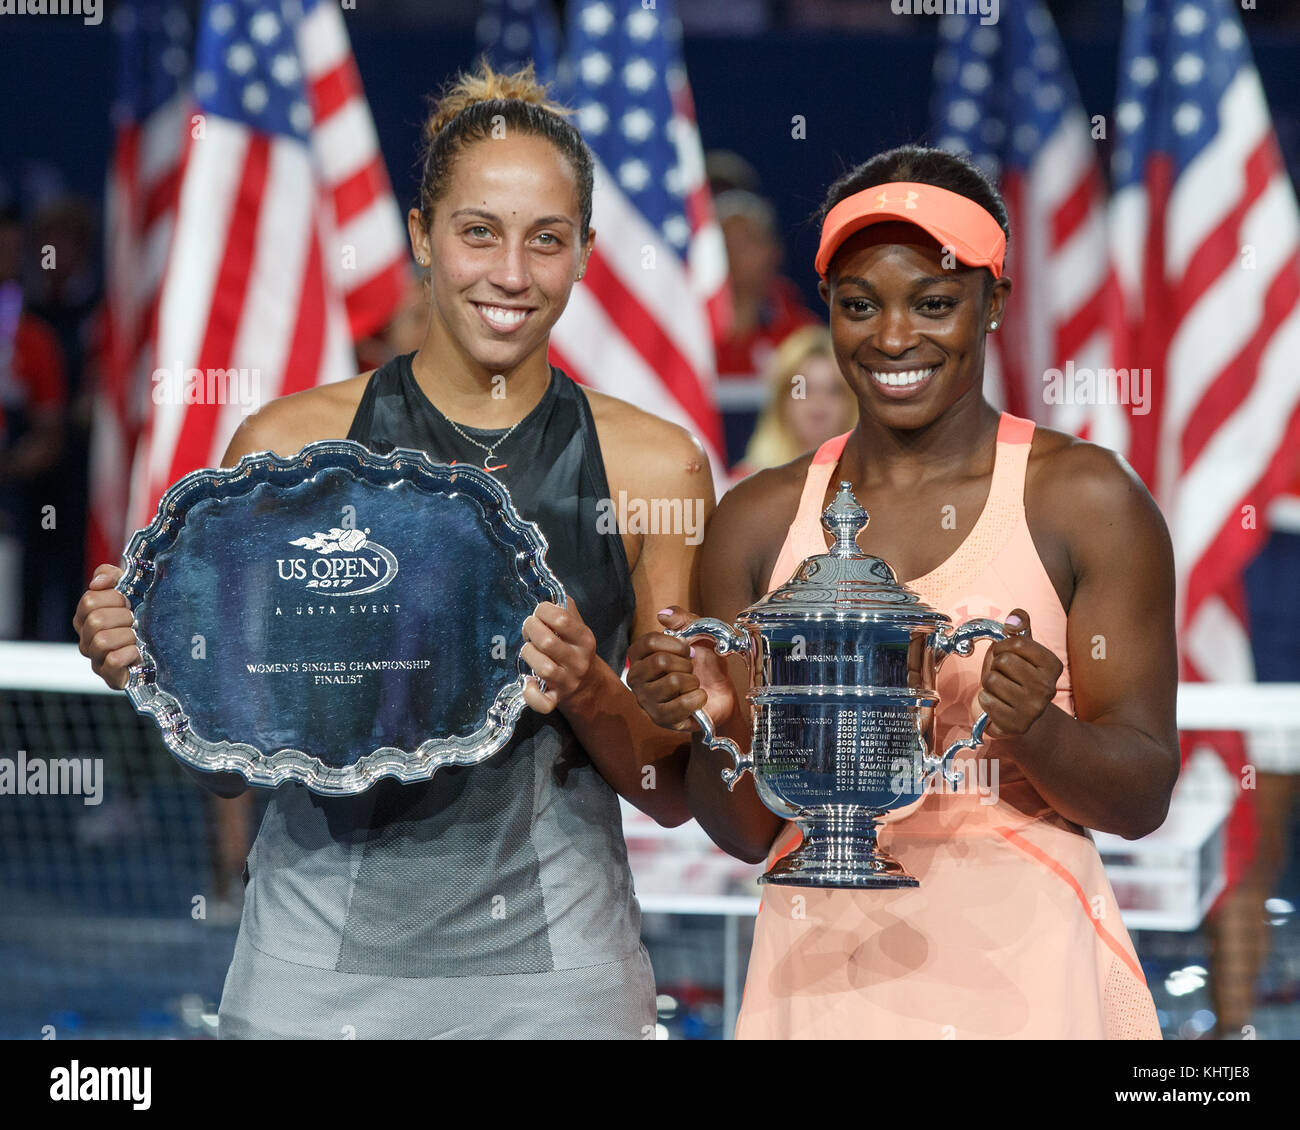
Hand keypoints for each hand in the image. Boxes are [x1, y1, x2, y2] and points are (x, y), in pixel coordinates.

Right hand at [72, 563, 139, 690]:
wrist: (164, 648)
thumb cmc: (143, 616)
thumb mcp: (129, 589)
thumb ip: (111, 576)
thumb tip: (98, 582)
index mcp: (86, 618)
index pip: (89, 600)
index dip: (114, 598)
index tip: (128, 602)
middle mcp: (86, 640)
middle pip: (95, 620)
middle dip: (123, 617)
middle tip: (135, 621)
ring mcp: (97, 660)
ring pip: (102, 641)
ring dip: (128, 636)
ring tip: (137, 637)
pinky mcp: (111, 677)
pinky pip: (113, 661)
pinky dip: (130, 654)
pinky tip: (138, 651)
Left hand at [520, 599, 598, 714]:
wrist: (588, 685)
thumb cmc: (575, 649)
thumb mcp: (577, 627)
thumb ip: (566, 609)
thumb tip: (552, 592)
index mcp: (584, 639)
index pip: (562, 619)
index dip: (543, 611)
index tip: (538, 613)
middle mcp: (578, 661)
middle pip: (547, 642)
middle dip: (530, 630)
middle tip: (528, 629)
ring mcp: (567, 681)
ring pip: (543, 668)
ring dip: (528, 654)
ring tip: (528, 649)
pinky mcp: (556, 699)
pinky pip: (542, 702)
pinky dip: (530, 693)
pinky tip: (527, 681)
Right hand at [626, 606, 736, 731]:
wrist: (721, 693)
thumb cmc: (704, 664)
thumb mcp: (698, 634)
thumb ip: (682, 619)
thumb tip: (662, 615)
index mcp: (640, 656)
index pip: (648, 642)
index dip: (675, 643)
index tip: (688, 648)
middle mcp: (636, 678)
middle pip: (660, 662)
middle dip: (685, 664)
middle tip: (691, 670)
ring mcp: (646, 700)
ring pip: (673, 682)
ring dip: (693, 681)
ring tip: (692, 685)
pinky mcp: (660, 719)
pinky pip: (682, 704)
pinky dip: (698, 698)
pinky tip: (697, 699)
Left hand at [977, 609, 1062, 738]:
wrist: (1020, 716)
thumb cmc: (1016, 678)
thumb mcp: (1019, 651)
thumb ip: (1019, 628)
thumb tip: (1015, 617)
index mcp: (1053, 665)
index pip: (1016, 643)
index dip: (1002, 646)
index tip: (1005, 655)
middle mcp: (1048, 688)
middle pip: (1003, 661)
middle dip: (995, 666)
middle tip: (1003, 676)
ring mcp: (1034, 709)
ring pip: (992, 680)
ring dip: (989, 684)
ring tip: (1001, 690)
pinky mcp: (1017, 725)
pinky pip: (986, 700)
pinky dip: (986, 700)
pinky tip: (997, 704)